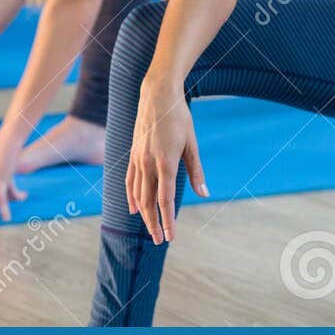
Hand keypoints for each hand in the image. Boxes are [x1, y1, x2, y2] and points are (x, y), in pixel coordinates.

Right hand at [126, 76, 205, 243]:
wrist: (157, 94)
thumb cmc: (179, 117)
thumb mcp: (192, 143)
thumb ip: (196, 170)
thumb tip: (204, 193)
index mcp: (165, 162)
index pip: (165, 199)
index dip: (168, 220)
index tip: (171, 236)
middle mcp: (148, 163)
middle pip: (149, 201)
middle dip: (154, 223)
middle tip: (160, 240)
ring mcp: (138, 158)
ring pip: (137, 193)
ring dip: (143, 214)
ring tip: (150, 228)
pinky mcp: (133, 154)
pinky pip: (129, 180)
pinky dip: (131, 197)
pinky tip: (134, 208)